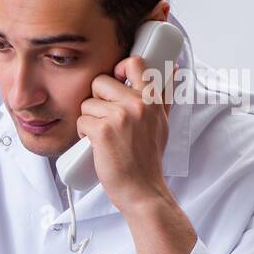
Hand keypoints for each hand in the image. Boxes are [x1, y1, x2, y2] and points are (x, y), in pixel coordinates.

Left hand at [74, 55, 174, 213]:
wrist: (142, 189)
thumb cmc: (148, 159)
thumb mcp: (162, 124)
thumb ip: (162, 99)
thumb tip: (172, 71)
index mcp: (152, 100)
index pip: (134, 63)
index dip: (118, 68)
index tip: (115, 79)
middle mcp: (138, 104)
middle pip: (100, 82)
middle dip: (96, 100)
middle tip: (104, 118)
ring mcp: (120, 116)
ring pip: (87, 103)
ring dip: (89, 120)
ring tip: (103, 136)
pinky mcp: (103, 131)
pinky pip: (81, 121)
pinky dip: (83, 134)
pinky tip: (95, 145)